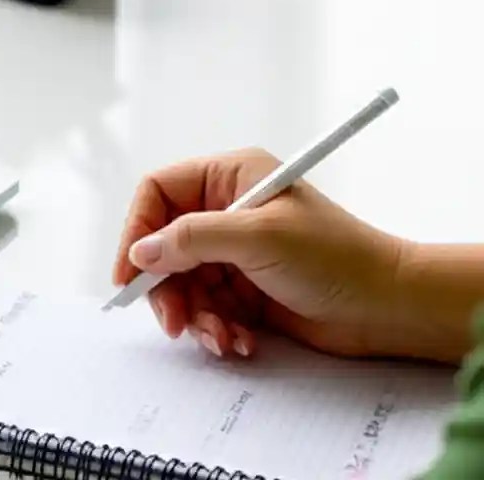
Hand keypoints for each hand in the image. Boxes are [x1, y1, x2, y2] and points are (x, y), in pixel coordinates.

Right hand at [112, 148, 480, 363]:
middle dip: (166, 288)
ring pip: (182, 283)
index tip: (129, 274)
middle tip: (174, 322)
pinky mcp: (245, 289)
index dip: (136, 231)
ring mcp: (235, 251)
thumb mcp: (256, 237)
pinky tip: (239, 341)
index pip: (159, 193)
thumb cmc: (335, 257)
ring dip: (194, 316)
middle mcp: (227, 210)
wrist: (389, 307)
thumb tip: (139, 253)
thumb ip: (190, 240)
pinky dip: (215, 328)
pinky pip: (206, 308)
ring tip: (219, 338)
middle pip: (163, 246)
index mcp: (230, 177)